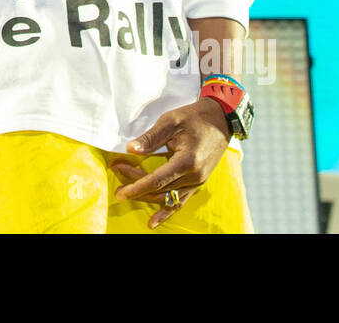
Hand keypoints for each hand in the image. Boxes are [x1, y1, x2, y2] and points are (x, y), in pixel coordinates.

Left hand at [109, 97, 231, 227]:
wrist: (220, 119)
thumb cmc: (195, 117)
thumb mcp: (171, 121)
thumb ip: (151, 137)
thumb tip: (131, 150)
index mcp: (187, 161)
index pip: (156, 180)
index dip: (136, 186)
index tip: (121, 191)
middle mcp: (194, 176)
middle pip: (159, 189)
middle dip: (136, 187)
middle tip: (118, 183)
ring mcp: (197, 182)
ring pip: (167, 197)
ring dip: (147, 196)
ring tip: (128, 194)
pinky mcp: (198, 182)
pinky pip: (180, 200)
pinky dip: (167, 211)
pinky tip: (155, 221)